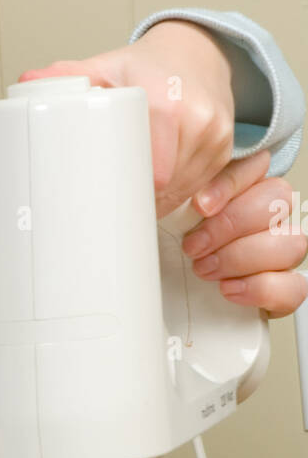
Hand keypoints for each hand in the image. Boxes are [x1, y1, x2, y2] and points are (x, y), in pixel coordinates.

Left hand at [19, 18, 235, 217]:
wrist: (195, 53)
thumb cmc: (146, 66)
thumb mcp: (105, 66)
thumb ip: (67, 75)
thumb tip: (27, 81)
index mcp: (164, 102)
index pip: (152, 172)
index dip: (130, 192)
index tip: (107, 200)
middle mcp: (197, 119)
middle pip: (167, 186)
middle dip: (140, 200)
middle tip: (111, 204)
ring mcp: (217, 135)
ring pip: (184, 191)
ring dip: (159, 201)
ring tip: (132, 198)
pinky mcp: (226, 148)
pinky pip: (200, 185)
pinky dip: (178, 193)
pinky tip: (159, 190)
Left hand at [179, 149, 307, 316]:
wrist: (165, 291)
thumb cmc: (167, 245)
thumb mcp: (163, 212)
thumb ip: (176, 188)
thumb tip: (165, 173)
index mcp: (242, 186)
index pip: (257, 166)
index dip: (230, 184)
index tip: (199, 206)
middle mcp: (266, 216)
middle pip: (279, 201)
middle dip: (231, 225)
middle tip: (193, 246)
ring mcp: (278, 252)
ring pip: (293, 242)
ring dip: (243, 257)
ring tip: (204, 268)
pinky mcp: (281, 288)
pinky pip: (295, 286)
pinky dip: (261, 288)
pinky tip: (228, 288)